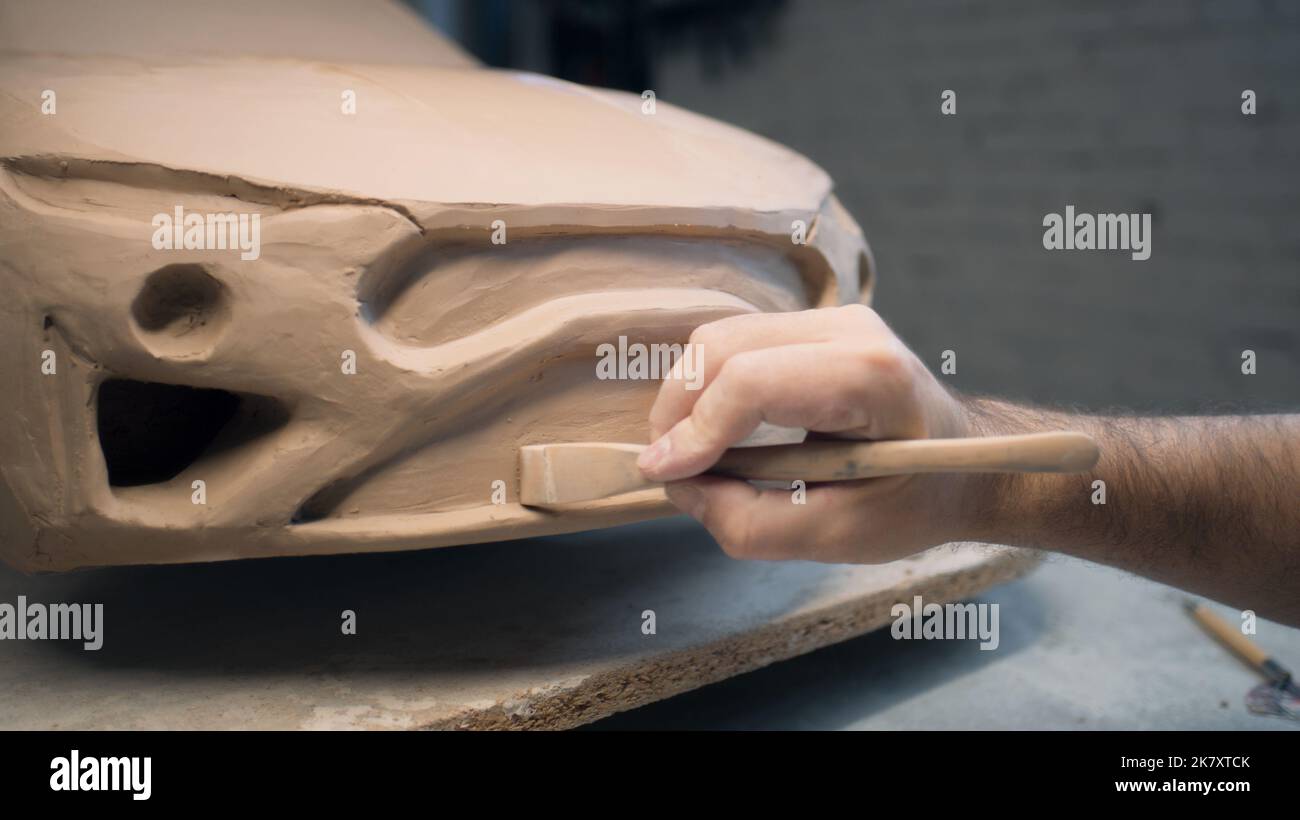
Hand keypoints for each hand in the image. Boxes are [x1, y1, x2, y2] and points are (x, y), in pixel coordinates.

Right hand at [637, 304, 984, 562]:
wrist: (965, 461)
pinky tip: (716, 433)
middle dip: (677, 410)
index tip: (663, 475)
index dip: (695, 430)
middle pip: (722, 348)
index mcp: (871, 376)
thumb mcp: (840, 536)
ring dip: (687, 398)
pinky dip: (709, 388)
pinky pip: (735, 344)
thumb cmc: (915, 501)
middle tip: (668, 470)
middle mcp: (849, 327)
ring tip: (690, 456)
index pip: (752, 382)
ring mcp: (829, 317)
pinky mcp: (812, 324)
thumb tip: (680, 486)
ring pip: (719, 339)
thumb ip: (752, 523)